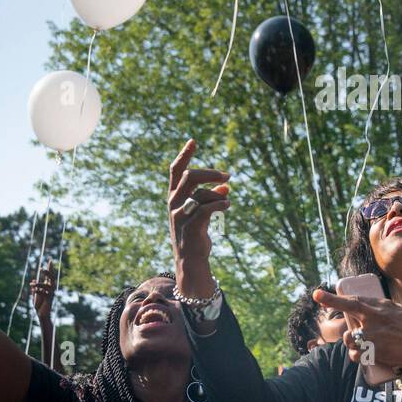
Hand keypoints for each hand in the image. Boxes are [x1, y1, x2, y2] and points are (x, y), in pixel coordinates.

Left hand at [30, 258, 56, 318]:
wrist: (42, 315)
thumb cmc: (39, 305)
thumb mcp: (35, 295)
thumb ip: (35, 287)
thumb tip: (33, 280)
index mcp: (48, 287)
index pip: (50, 276)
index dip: (50, 268)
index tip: (50, 260)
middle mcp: (51, 289)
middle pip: (52, 278)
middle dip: (47, 272)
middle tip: (41, 268)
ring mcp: (51, 294)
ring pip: (47, 286)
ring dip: (38, 284)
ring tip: (31, 285)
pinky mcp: (49, 299)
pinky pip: (44, 293)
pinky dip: (38, 291)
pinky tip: (33, 291)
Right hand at [168, 139, 229, 295]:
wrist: (190, 260)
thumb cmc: (196, 234)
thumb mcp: (201, 212)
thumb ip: (210, 197)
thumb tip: (226, 185)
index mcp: (174, 197)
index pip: (175, 171)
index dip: (184, 155)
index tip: (193, 141)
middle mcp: (174, 203)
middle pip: (189, 176)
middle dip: (210, 173)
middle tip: (227, 176)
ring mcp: (180, 215)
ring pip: (201, 193)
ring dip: (218, 194)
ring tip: (227, 201)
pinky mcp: (191, 226)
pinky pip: (207, 208)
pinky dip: (220, 204)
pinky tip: (227, 206)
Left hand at [313, 289, 401, 375]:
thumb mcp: (394, 309)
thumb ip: (376, 307)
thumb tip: (359, 307)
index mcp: (378, 309)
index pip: (351, 302)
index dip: (331, 299)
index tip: (317, 294)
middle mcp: (373, 322)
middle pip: (347, 320)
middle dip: (339, 316)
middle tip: (338, 316)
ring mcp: (372, 339)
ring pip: (349, 339)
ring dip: (352, 342)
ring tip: (365, 342)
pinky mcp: (373, 354)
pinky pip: (355, 355)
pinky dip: (358, 356)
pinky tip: (366, 354)